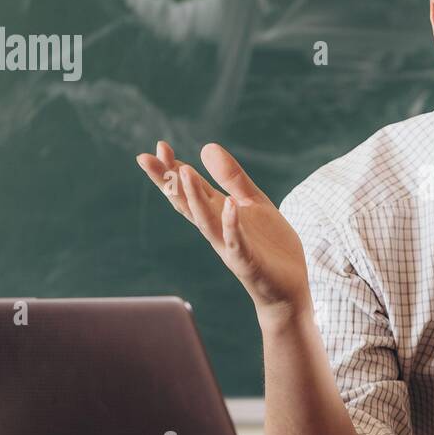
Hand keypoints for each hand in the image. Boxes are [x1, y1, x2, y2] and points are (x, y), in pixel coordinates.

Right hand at [136, 140, 310, 319]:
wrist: (288, 288)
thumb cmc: (269, 246)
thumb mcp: (252, 202)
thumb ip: (231, 177)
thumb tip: (206, 146)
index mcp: (218, 213)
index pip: (190, 189)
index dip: (173, 169)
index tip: (160, 146)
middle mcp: (216, 229)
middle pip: (186, 203)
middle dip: (168, 181)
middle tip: (145, 158)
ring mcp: (229, 245)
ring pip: (206, 220)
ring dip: (194, 197)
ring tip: (185, 171)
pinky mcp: (247, 261)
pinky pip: (236, 241)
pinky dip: (232, 223)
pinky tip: (231, 204)